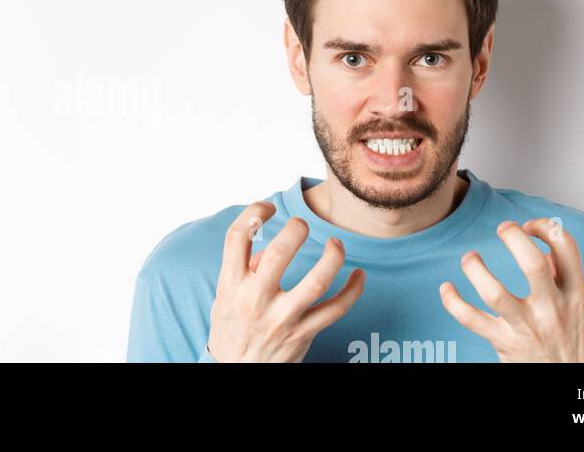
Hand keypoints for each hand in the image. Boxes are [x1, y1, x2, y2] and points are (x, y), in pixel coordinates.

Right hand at [206, 202, 365, 362]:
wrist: (236, 374)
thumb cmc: (231, 330)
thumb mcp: (225, 298)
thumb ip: (244, 270)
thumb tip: (270, 249)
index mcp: (231, 285)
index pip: (238, 237)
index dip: (254, 212)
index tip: (267, 208)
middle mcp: (255, 300)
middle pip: (280, 253)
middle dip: (297, 229)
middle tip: (302, 224)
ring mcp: (282, 318)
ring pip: (318, 280)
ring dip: (333, 255)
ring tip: (336, 244)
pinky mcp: (303, 333)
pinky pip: (337, 308)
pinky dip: (353, 290)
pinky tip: (358, 276)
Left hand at [439, 219, 583, 362]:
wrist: (571, 383)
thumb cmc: (575, 345)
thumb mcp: (582, 309)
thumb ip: (566, 280)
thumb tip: (545, 250)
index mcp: (576, 295)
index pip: (567, 248)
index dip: (546, 227)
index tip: (530, 226)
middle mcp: (553, 309)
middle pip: (533, 264)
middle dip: (514, 238)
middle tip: (503, 228)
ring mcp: (527, 327)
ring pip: (494, 293)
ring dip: (476, 269)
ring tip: (469, 258)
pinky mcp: (504, 343)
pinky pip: (471, 320)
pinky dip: (452, 302)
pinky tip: (446, 289)